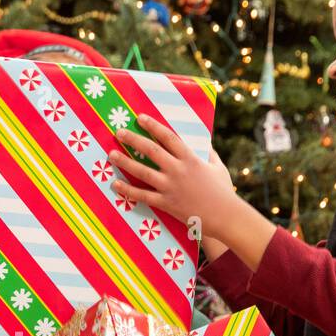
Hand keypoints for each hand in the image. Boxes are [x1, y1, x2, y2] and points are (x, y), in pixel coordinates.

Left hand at [109, 114, 235, 240]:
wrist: (225, 216)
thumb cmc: (223, 191)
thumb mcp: (217, 167)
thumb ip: (208, 154)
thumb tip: (203, 144)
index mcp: (190, 158)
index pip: (168, 137)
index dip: (153, 126)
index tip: (140, 118)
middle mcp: (178, 170)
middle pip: (151, 151)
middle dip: (134, 140)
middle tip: (119, 133)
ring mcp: (170, 187)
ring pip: (142, 171)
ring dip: (125, 162)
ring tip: (111, 155)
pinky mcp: (166, 203)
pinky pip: (143, 195)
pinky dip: (128, 190)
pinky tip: (116, 184)